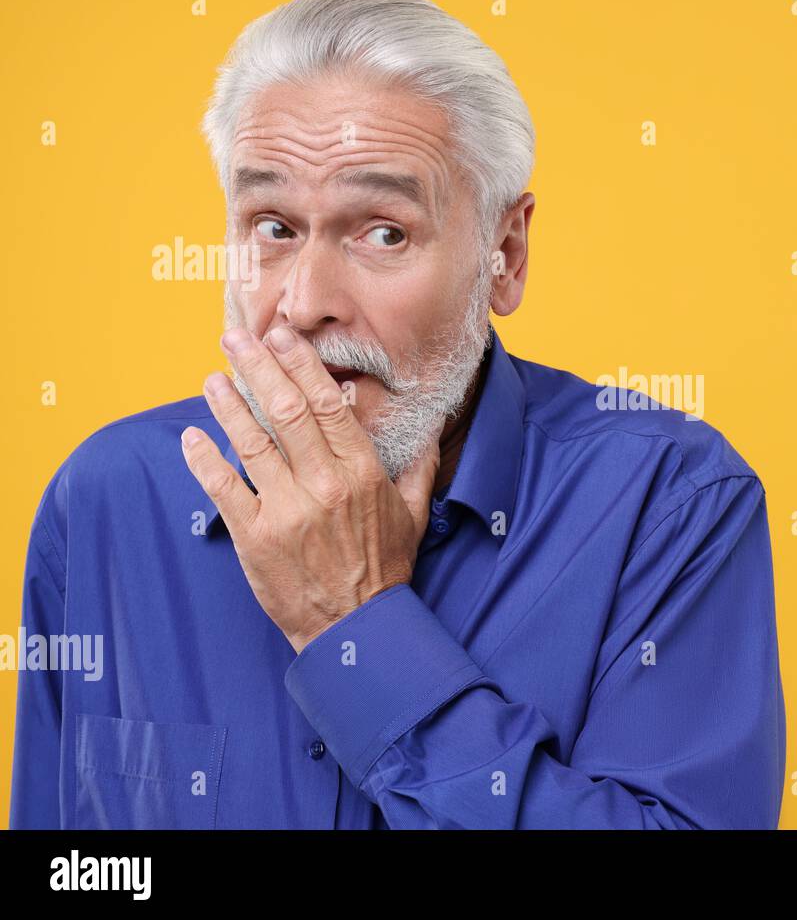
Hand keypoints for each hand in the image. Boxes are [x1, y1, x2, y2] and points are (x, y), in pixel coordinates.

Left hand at [180, 325, 441, 652]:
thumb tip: (433, 427)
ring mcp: (286, 510)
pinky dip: (204, 459)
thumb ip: (420, 466)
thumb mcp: (414, 514)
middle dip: (258, 368)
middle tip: (237, 338)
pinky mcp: (255, 537)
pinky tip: (193, 436)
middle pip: (285, 412)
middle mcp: (323, 486)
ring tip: (211, 378)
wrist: (357, 628)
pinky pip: (223, 488)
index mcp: (361, 473)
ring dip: (227, 405)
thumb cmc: (386, 569)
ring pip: (250, 442)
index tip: (282, 338)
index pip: (327, 405)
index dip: (301, 366)